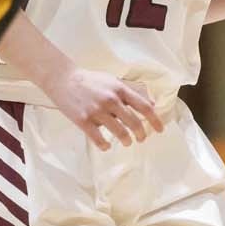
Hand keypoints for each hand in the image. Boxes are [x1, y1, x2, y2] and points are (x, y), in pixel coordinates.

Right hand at [42, 69, 164, 149]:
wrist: (64, 79)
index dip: (154, 120)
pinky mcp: (83, 120)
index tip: (160, 129)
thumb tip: (151, 105)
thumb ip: (131, 92)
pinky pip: (98, 139)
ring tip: (127, 142)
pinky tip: (106, 145)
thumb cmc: (90, 81)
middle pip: (134, 122)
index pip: (143, 106)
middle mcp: (110, 100)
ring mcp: (96, 111)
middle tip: (142, 138)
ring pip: (119, 132)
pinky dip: (105, 145)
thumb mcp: (113, 81)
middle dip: (141, 134)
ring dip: (126, 140)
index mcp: (119, 89)